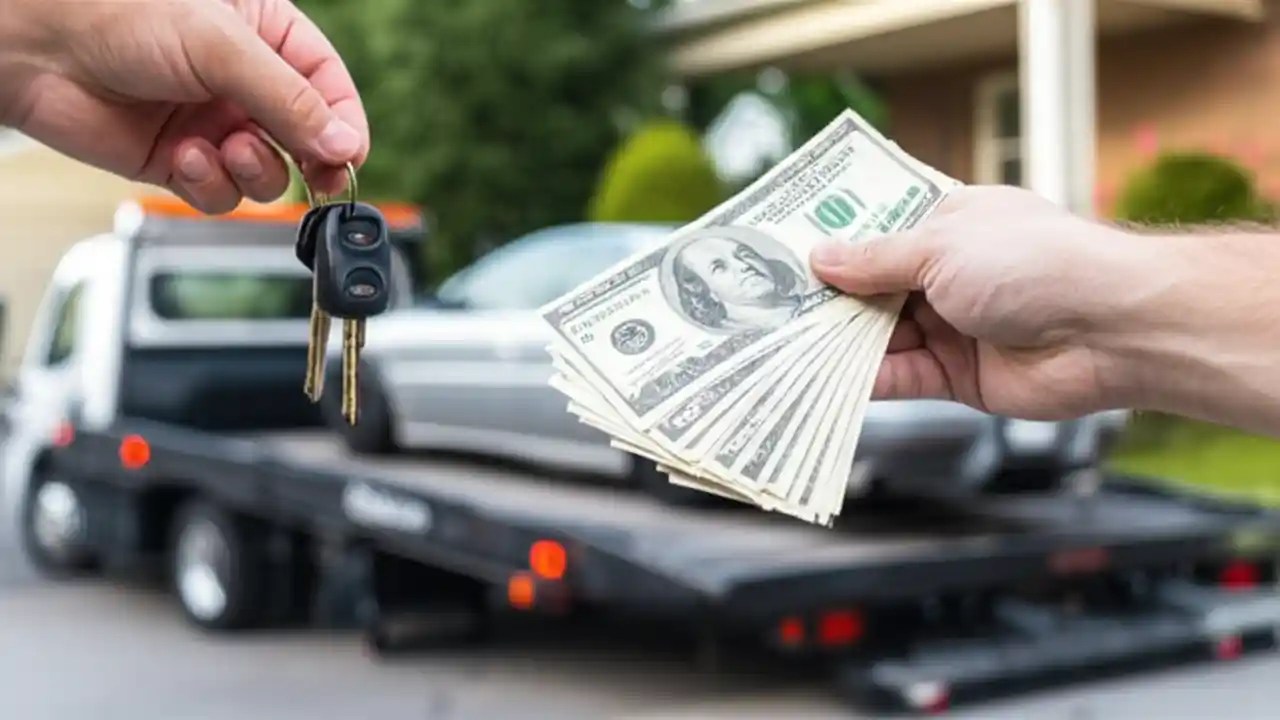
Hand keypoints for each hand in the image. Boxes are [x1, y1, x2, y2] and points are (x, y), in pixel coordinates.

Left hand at [0, 0, 367, 212]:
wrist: (35, 45)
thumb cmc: (117, 12)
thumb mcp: (221, 46)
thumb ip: (289, 99)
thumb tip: (343, 144)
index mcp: (266, 34)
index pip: (327, 86)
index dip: (343, 125)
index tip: (347, 157)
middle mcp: (243, 82)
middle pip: (305, 137)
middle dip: (308, 159)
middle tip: (316, 177)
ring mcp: (213, 123)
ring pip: (266, 174)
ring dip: (252, 171)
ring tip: (224, 148)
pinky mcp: (180, 160)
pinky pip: (219, 193)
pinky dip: (207, 184)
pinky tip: (184, 156)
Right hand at [809, 185, 1143, 420]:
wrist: (1110, 330)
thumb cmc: (1033, 264)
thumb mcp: (940, 247)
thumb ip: (875, 260)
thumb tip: (819, 258)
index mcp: (949, 224)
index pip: (880, 230)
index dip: (835, 240)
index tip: (782, 250)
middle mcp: (947, 274)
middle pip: (872, 288)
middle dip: (825, 297)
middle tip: (765, 306)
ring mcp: (951, 326)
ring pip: (879, 335)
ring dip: (835, 341)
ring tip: (778, 345)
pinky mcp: (956, 376)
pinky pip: (899, 377)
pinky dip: (863, 380)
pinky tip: (821, 378)